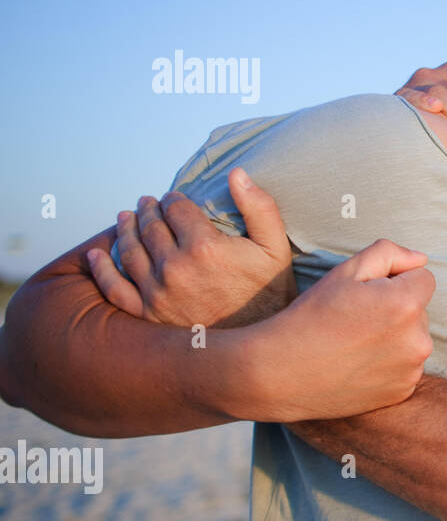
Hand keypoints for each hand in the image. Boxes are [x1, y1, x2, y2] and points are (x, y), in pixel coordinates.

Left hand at [87, 167, 295, 327]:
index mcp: (205, 247)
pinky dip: (102, 268)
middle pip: (151, 226)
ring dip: (125, 229)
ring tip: (125, 219)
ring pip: (130, 251)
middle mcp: (175, 268)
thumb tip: (236, 173)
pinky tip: (96, 253)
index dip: (172, 197)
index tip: (172, 196)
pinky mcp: (146, 315)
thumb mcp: (276, 248)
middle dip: (147, 210)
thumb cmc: (270, 294)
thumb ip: (259, 207)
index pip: (176, 208)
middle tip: (145, 203)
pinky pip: (114, 287)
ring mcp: (157, 293)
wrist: (258, 347)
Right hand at [241, 240, 435, 421]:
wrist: (282, 372)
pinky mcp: (402, 392)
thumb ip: (389, 254)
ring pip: (413, 339)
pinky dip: (389, 363)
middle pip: (420, 310)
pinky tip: (358, 364)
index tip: (367, 294)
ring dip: (395, 336)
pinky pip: (405, 366)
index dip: (395, 280)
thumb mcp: (345, 272)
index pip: (424, 279)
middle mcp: (418, 340)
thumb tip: (421, 259)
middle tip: (356, 320)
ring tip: (355, 343)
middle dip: (397, 308)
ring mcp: (412, 370)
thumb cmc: (312, 317)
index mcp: (407, 305)